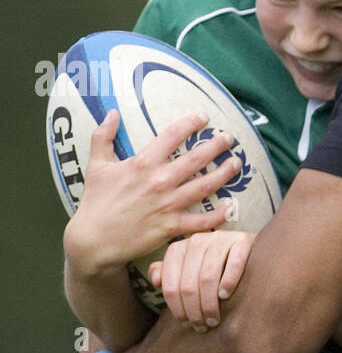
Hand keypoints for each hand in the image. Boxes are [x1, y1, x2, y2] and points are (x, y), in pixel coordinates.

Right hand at [63, 110, 242, 276]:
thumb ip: (103, 136)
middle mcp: (159, 181)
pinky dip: (218, 216)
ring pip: (204, 186)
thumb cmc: (95, 202)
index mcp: (142, 163)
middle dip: (216, 145)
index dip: (190, 123)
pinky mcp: (171, 226)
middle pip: (196, 158)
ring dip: (224, 173)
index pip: (172, 136)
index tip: (204, 116)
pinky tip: (231, 207)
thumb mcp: (96, 165)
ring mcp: (168, 204)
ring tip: (237, 164)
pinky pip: (201, 221)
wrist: (93, 240)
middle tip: (229, 138)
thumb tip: (112, 112)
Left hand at [149, 229, 256, 331]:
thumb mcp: (187, 269)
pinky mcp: (242, 241)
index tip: (186, 324)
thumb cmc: (214, 266)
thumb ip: (168, 273)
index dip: (177, 308)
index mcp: (179, 248)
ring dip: (209, 304)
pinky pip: (233, 264)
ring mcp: (220, 239)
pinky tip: (225, 295)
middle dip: (194, 311)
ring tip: (213, 320)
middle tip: (202, 327)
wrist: (250, 252)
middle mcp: (198, 240)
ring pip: (207, 277)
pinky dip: (228, 282)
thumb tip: (156, 281)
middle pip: (188, 284)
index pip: (171, 284)